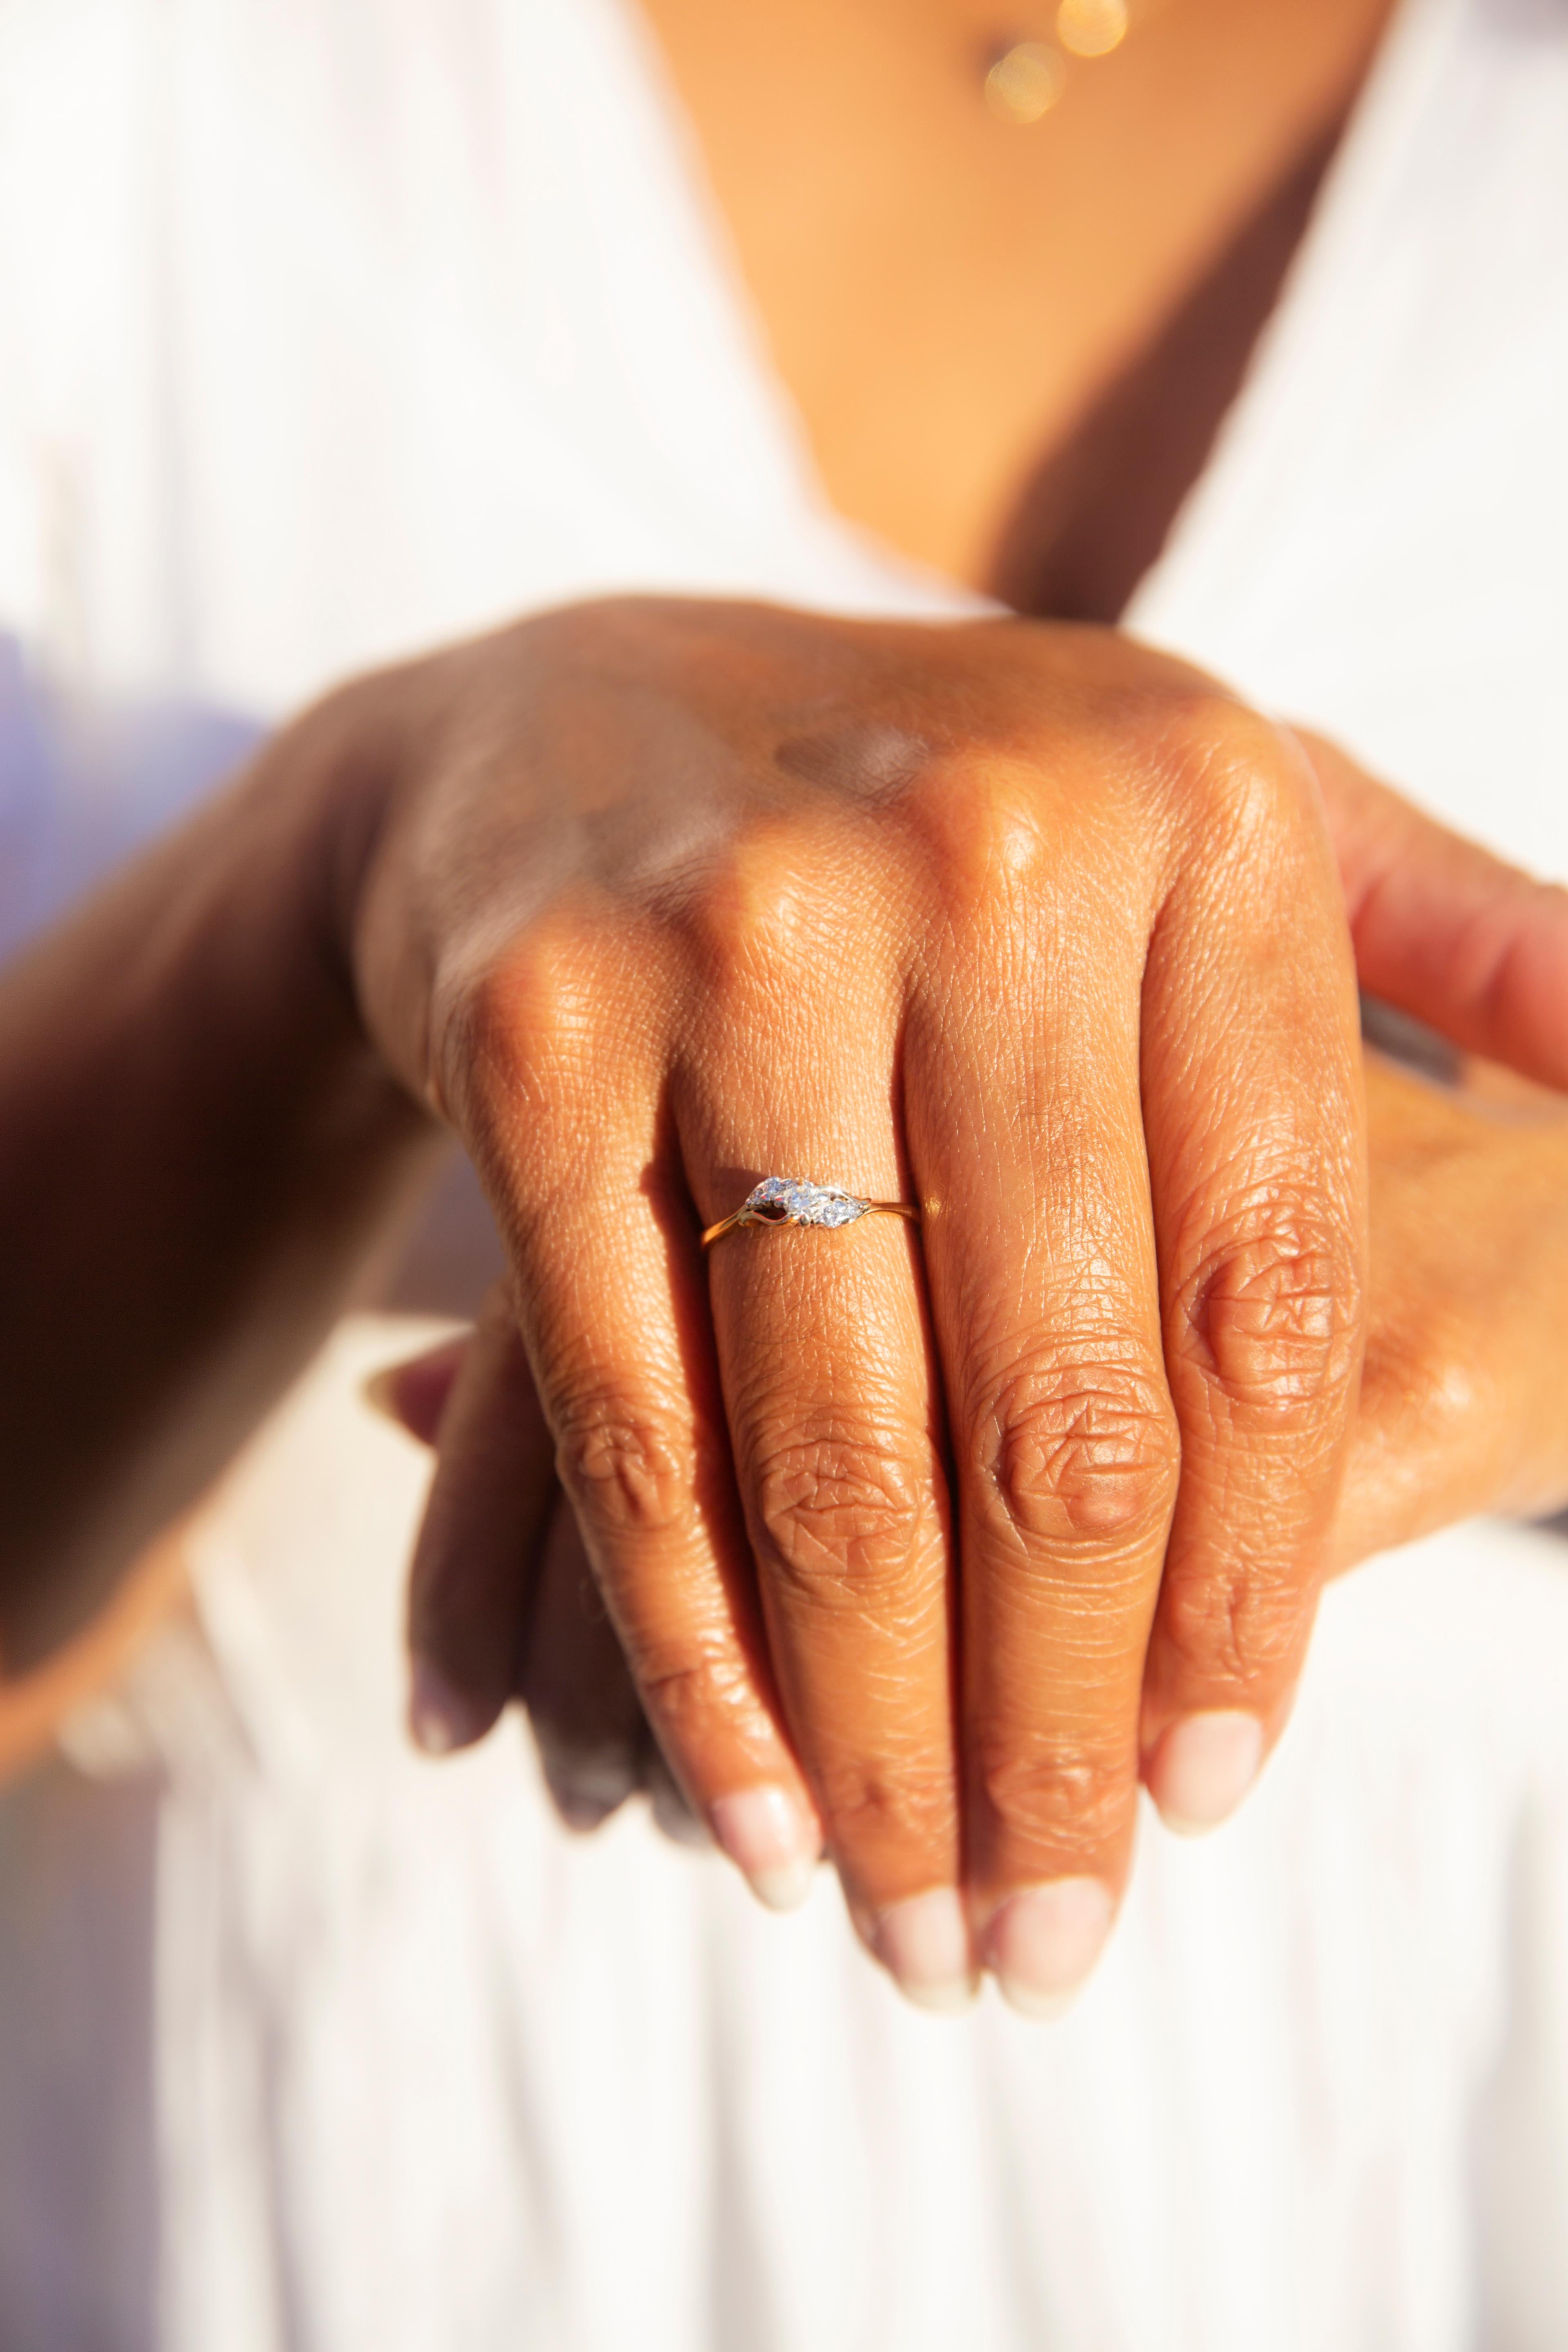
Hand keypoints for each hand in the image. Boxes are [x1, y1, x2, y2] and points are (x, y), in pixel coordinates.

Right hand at [383, 742, 1567, 1906]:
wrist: (562, 720)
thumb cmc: (939, 797)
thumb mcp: (1216, 798)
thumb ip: (1448, 930)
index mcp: (1199, 808)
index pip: (1263, 1290)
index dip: (1251, 1581)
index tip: (1211, 1787)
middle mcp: (979, 858)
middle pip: (1056, 1404)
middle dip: (1056, 1723)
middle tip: (1054, 1935)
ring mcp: (733, 940)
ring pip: (840, 1442)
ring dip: (883, 1739)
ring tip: (919, 1928)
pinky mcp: (531, 1032)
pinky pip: (631, 1405)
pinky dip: (690, 1643)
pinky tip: (747, 1806)